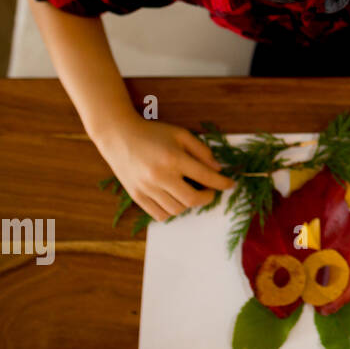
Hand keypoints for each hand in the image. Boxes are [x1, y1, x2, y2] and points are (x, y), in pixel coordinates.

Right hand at [92, 116, 233, 222]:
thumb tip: (218, 170)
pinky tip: (174, 198)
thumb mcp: (181, 134)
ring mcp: (146, 188)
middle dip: (208, 197)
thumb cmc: (153, 133)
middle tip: (209, 190)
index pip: (206, 177)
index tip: (230, 184)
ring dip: (189, 204)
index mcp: (174, 159)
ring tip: (190, 191)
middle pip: (193, 199)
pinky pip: (159, 214)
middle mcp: (160, 176)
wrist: (119, 136)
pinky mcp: (136, 196)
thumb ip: (202, 151)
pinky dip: (172, 211)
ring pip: (177, 209)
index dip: (222, 183)